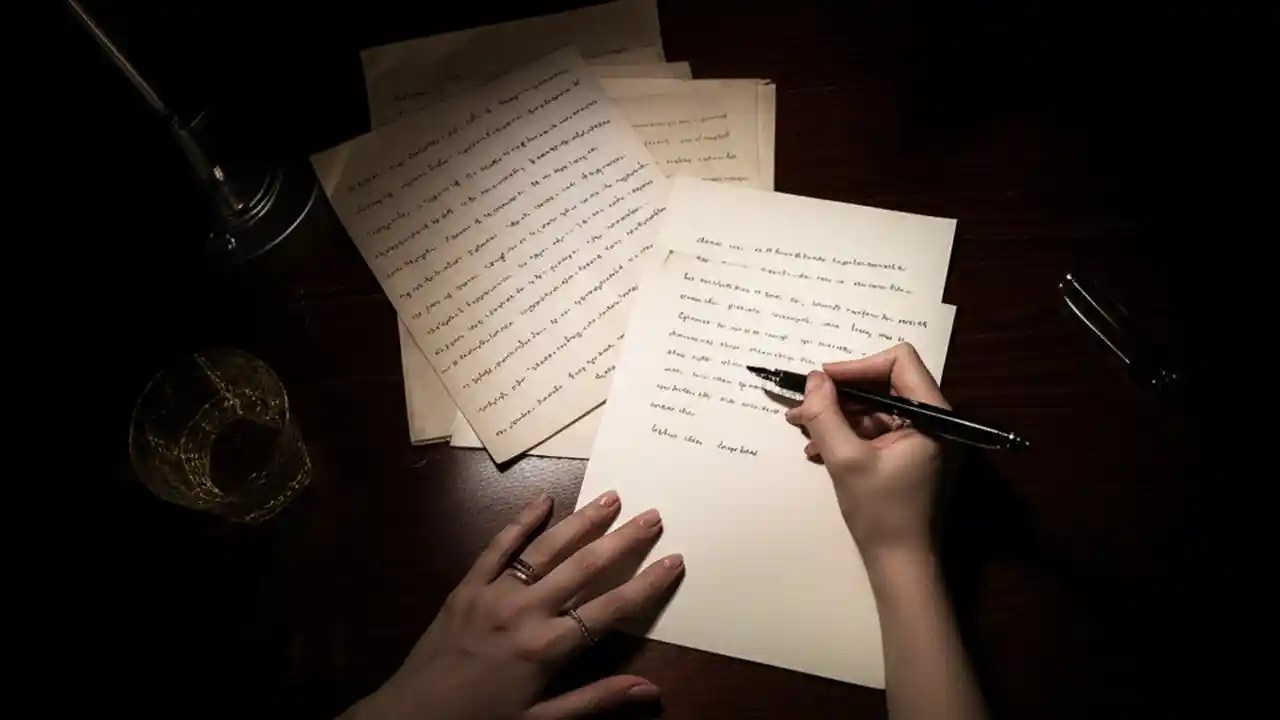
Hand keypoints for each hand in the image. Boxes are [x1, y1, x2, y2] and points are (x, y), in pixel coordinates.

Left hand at [342, 492, 683, 719]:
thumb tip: (651, 691)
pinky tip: (544, 502)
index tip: (674, 560)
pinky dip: (521, 522)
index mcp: (546, 649)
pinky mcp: (466, 586)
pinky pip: (497, 547)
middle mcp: (524, 612)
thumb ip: (595, 701)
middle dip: (622, 540)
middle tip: (652, 514)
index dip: (646, 585)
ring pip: (545, 549)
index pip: (610, 610)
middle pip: (583, 567)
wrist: (409, 717)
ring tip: (611, 498)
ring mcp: (493, 594)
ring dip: (580, 522)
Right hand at [785, 343, 948, 558]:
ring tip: (802, 428)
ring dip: (838, 415)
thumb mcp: (846, 460)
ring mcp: (921, 438)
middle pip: (884, 383)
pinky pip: (875, 429)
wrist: (901, 563)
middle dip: (840, 393)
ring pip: (874, 407)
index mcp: (932, 417)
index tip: (823, 381)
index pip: (900, 363)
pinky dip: (847, 433)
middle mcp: (932, 421)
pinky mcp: (908, 454)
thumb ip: (826, 415)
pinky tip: (818, 448)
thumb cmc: (881, 514)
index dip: (858, 366)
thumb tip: (812, 379)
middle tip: (803, 404)